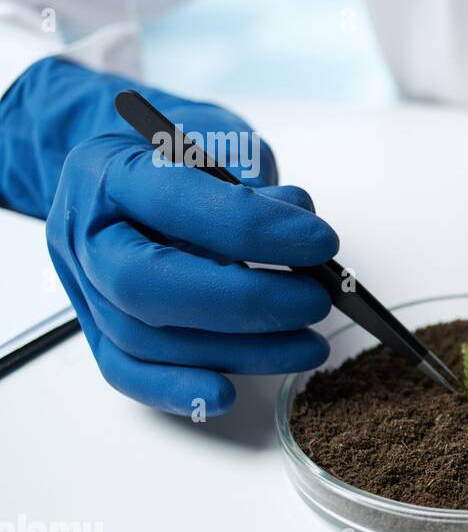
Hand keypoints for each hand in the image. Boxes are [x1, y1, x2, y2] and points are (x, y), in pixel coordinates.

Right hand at [1, 58, 337, 414]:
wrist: (125, 168)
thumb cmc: (175, 155)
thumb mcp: (216, 137)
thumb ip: (251, 176)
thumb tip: (295, 216)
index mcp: (105, 172)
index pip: (173, 204)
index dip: (252, 228)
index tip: (320, 242)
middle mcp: (83, 235)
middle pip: (145, 285)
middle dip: (243, 302)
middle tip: (313, 301)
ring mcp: (84, 288)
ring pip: (146, 339)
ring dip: (238, 351)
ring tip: (309, 344)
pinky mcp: (97, 330)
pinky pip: (128, 372)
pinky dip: (178, 390)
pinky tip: (228, 394)